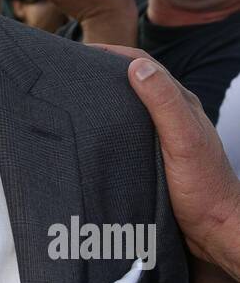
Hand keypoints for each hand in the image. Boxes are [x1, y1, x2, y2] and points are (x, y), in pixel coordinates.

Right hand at [92, 44, 239, 281]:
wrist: (215, 229)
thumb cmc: (204, 186)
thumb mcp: (184, 139)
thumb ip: (164, 102)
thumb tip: (136, 66)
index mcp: (179, 102)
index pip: (142, 64)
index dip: (111, 54)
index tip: (78, 53)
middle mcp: (171, 114)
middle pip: (133, 82)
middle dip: (101, 72)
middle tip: (66, 74)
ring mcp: (162, 135)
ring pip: (128, 107)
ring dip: (103, 99)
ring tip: (70, 100)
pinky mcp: (153, 156)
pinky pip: (126, 131)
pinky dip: (107, 124)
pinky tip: (90, 134)